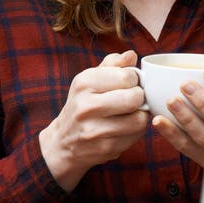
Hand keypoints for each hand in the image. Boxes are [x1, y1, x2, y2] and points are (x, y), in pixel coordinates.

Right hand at [39, 50, 148, 191]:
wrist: (63, 142)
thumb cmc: (82, 104)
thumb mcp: (90, 80)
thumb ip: (112, 65)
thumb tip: (132, 55)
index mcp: (84, 83)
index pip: (126, 76)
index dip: (134, 79)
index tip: (129, 83)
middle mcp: (86, 106)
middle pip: (133, 98)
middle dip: (139, 97)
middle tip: (134, 98)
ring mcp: (95, 130)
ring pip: (138, 119)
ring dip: (140, 115)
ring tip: (132, 112)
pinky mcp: (105, 148)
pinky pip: (135, 136)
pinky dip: (136, 130)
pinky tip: (127, 126)